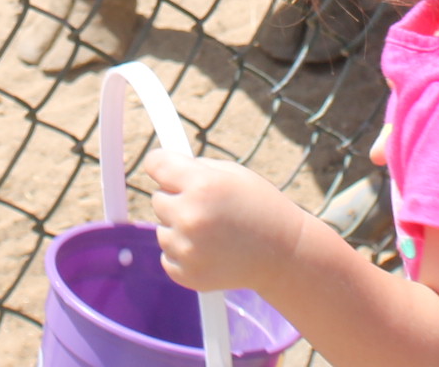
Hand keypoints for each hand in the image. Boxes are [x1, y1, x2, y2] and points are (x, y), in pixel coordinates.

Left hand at [145, 152, 310, 295]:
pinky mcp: (186, 275)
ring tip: (213, 231)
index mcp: (202, 185)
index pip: (155, 164)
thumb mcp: (233, 173)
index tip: (163, 169)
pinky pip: (167, 256)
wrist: (284, 254)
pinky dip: (183, 254)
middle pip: (157, 198)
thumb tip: (161, 166)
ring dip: (179, 228)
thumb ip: (196, 167)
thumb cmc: (260, 207)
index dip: (160, 165)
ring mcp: (186, 249)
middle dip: (177, 198)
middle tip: (206, 206)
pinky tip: (210, 250)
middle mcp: (190, 216)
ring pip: (162, 229)